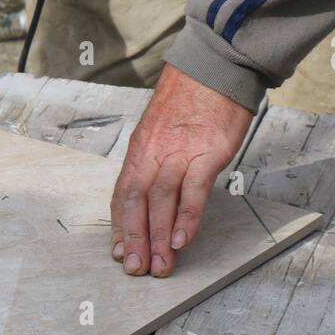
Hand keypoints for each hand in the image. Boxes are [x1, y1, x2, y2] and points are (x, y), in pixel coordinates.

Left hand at [109, 64, 253, 276]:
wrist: (215, 66)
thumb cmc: (191, 101)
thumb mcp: (162, 130)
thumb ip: (156, 160)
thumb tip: (151, 193)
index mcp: (140, 149)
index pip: (123, 193)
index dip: (120, 224)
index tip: (119, 250)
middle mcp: (153, 152)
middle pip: (136, 200)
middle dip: (133, 238)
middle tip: (135, 268)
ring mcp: (178, 152)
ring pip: (159, 200)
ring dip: (157, 236)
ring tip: (159, 264)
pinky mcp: (205, 152)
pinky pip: (192, 191)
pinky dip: (186, 217)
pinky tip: (181, 239)